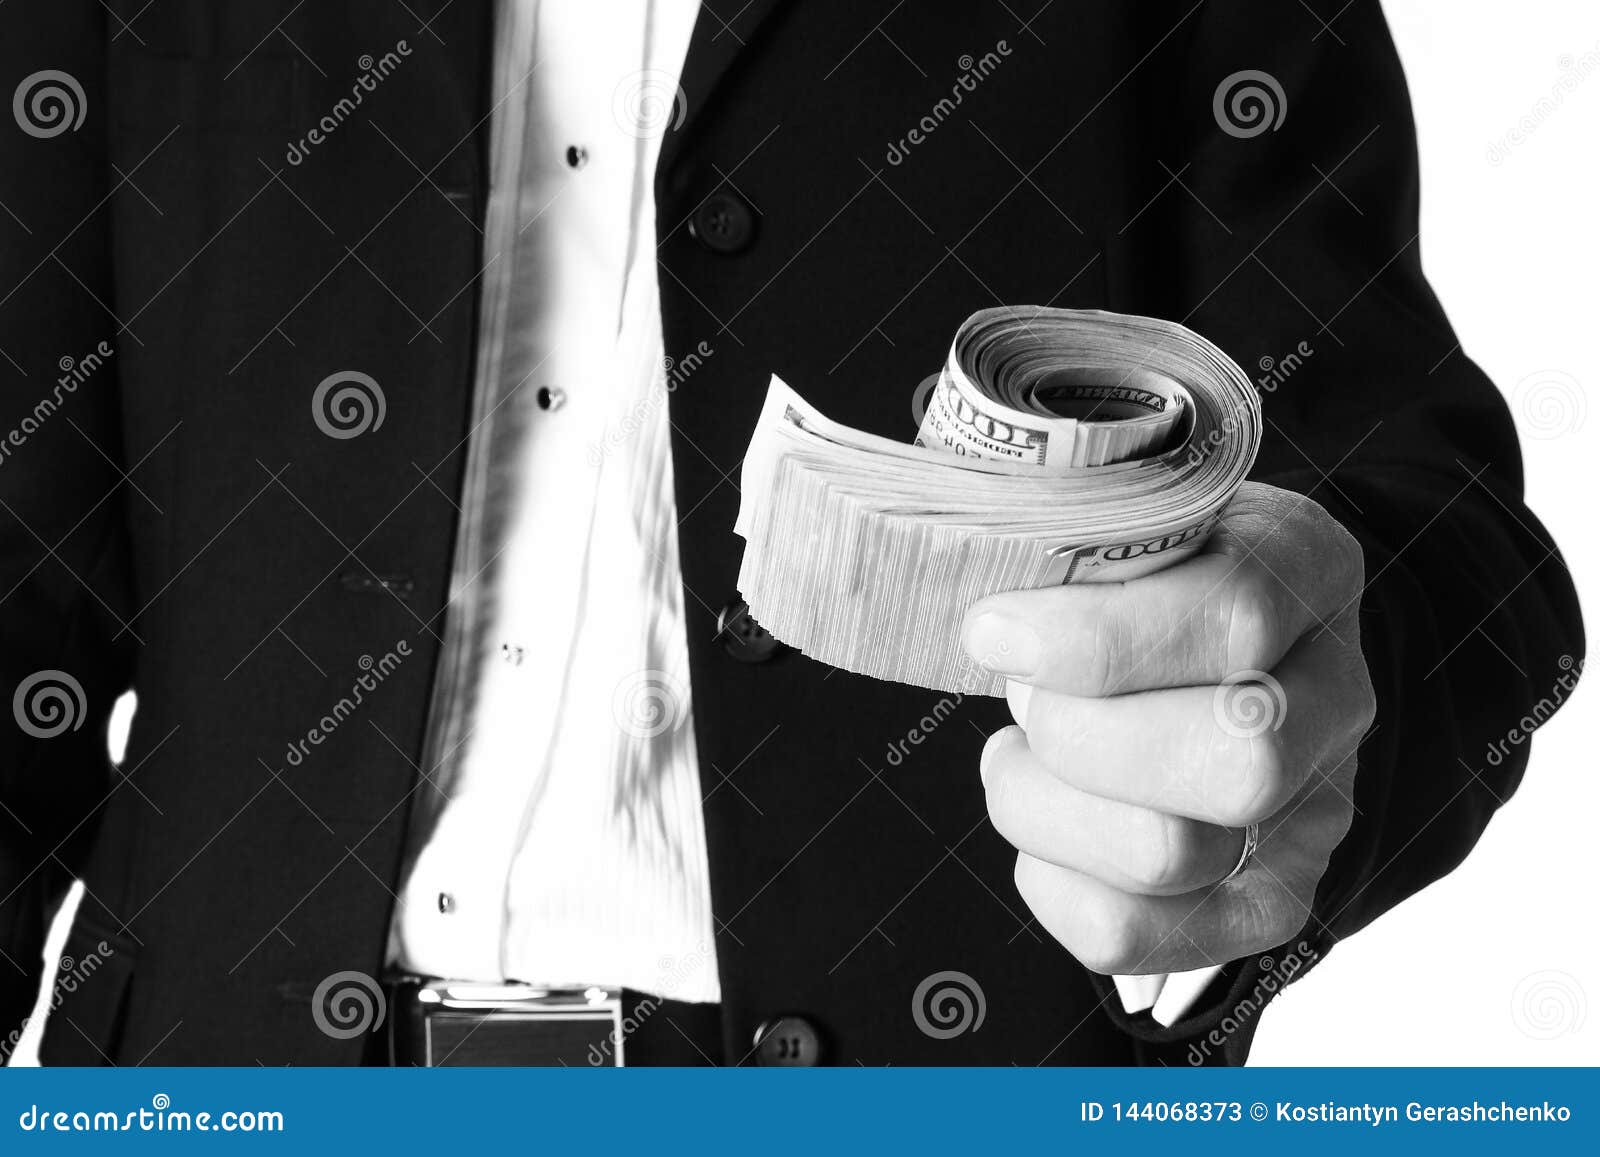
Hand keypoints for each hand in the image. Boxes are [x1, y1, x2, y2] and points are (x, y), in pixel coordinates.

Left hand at [962, 482, 1375, 975]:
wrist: (1205, 646)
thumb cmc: (1139, 573)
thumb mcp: (1125, 515)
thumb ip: (1072, 536)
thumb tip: (977, 609)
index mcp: (1307, 570)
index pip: (1236, 617)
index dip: (1094, 639)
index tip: (993, 630)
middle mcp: (1335, 699)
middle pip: (1236, 763)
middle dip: (1084, 735)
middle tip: (1026, 700)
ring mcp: (1310, 814)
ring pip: (1170, 853)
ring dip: (1047, 805)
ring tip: (1020, 753)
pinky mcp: (1261, 903)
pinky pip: (1130, 935)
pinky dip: (1050, 880)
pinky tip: (1044, 817)